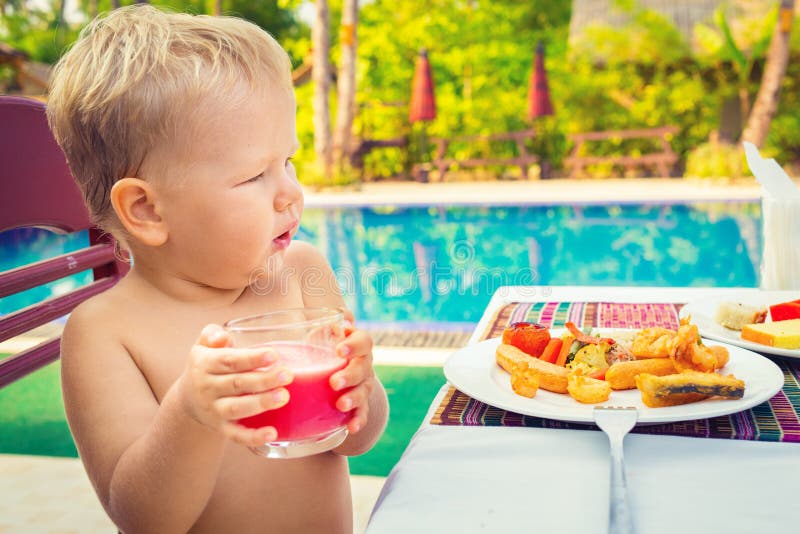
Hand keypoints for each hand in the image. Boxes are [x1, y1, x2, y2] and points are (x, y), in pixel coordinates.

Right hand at [176, 324, 293, 447]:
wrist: (187, 399)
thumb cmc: (207, 364)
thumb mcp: (203, 346)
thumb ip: (212, 335)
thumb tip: (223, 336)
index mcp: (205, 364)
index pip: (228, 361)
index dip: (251, 358)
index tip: (273, 355)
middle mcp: (207, 388)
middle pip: (237, 384)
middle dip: (263, 380)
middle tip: (287, 375)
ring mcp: (214, 410)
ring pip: (237, 408)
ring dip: (261, 403)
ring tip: (283, 396)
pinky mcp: (221, 428)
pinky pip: (236, 435)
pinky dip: (253, 437)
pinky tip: (272, 433)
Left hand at [329, 312, 376, 433]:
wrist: (340, 371)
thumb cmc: (327, 349)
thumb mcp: (324, 336)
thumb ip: (324, 330)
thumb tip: (329, 324)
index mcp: (358, 345)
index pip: (363, 341)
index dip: (353, 346)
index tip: (339, 350)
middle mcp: (365, 364)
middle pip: (363, 368)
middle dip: (350, 376)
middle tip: (334, 383)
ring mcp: (364, 384)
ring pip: (364, 391)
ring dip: (353, 398)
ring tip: (341, 405)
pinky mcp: (362, 403)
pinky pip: (363, 412)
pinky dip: (358, 420)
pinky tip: (351, 428)